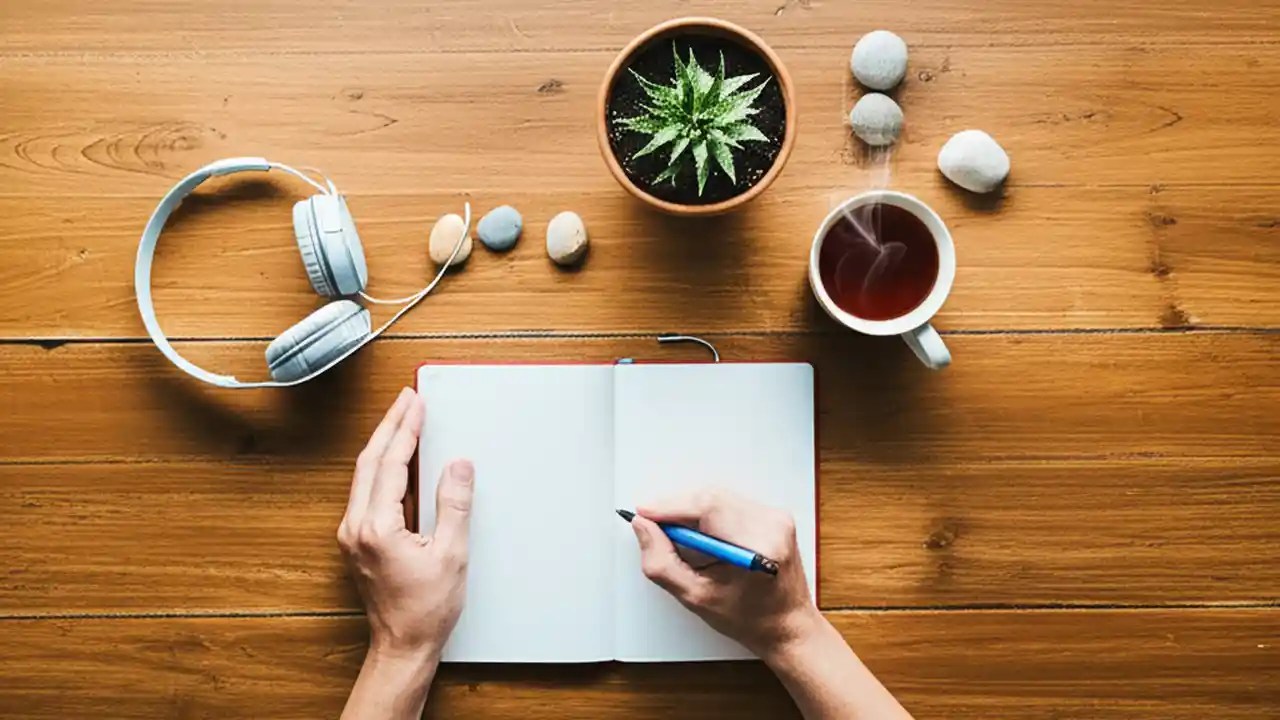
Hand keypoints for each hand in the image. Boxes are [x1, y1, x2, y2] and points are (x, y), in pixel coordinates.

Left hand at [338, 387, 475, 663]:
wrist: (402, 646)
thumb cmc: (425, 611)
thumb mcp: (452, 555)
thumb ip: (454, 505)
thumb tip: (458, 466)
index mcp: (376, 528)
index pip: (390, 464)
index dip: (405, 430)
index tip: (416, 405)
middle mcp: (355, 528)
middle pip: (369, 462)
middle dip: (390, 426)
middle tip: (407, 400)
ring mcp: (352, 535)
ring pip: (364, 475)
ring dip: (384, 444)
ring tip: (403, 420)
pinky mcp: (357, 541)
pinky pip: (365, 491)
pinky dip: (382, 467)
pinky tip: (396, 459)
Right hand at [628, 488, 819, 658]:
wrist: (788, 625)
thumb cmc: (749, 619)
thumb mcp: (696, 598)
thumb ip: (662, 563)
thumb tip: (643, 528)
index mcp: (758, 547)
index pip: (707, 508)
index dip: (670, 507)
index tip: (644, 514)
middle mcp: (772, 525)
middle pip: (711, 498)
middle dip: (677, 508)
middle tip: (655, 527)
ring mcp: (776, 517)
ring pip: (719, 498)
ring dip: (692, 511)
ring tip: (678, 537)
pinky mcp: (774, 516)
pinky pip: (731, 503)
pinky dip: (709, 514)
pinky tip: (702, 536)